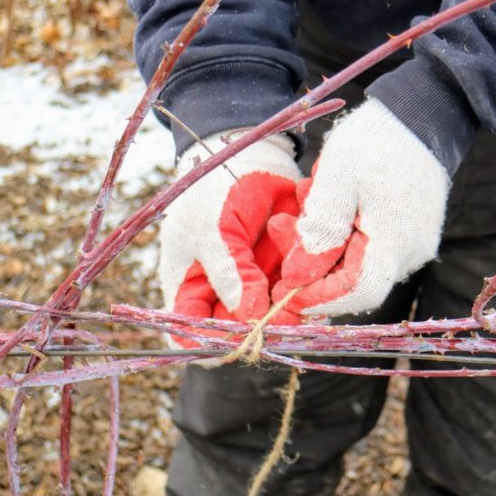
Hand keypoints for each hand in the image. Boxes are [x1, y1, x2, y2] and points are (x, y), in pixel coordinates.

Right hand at [158, 132, 300, 347]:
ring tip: (287, 252)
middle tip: (283, 298)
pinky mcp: (286, 272)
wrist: (250, 153)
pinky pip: (301, 289)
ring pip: (277, 315)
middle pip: (242, 331)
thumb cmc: (214, 188)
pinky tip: (296, 237)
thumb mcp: (212, 228)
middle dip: (264, 321)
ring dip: (290, 296)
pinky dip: (306, 273)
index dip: (211, 341)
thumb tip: (249, 315)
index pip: (191, 334)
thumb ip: (230, 272)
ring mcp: (257, 285)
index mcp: (190, 288)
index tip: (241, 332)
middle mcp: (224, 294)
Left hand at [268, 99, 449, 317]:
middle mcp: (410, 252)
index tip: (284, 288)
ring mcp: (413, 243)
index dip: (319, 298)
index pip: (358, 293)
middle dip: (311, 262)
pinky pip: (369, 246)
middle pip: (355, 280)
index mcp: (396, 241)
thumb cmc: (377, 139)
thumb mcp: (336, 178)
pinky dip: (341, 232)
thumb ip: (319, 230)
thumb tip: (298, 278)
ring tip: (304, 199)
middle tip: (281, 226)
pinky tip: (327, 200)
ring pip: (359, 263)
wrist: (421, 111)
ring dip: (323, 241)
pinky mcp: (410, 232)